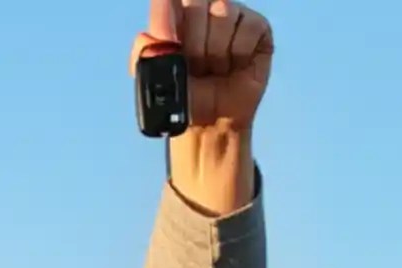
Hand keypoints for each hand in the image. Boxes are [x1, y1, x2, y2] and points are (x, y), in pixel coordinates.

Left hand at [131, 0, 273, 130]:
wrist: (209, 121)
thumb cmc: (183, 94)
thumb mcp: (154, 77)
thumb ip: (144, 52)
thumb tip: (148, 35)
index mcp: (173, 17)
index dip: (167, 9)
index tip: (170, 32)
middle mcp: (202, 10)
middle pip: (196, 2)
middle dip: (193, 41)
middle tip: (195, 66)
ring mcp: (231, 15)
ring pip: (223, 10)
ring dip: (215, 50)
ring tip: (214, 68)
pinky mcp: (257, 27)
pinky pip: (247, 27)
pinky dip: (238, 52)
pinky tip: (234, 65)